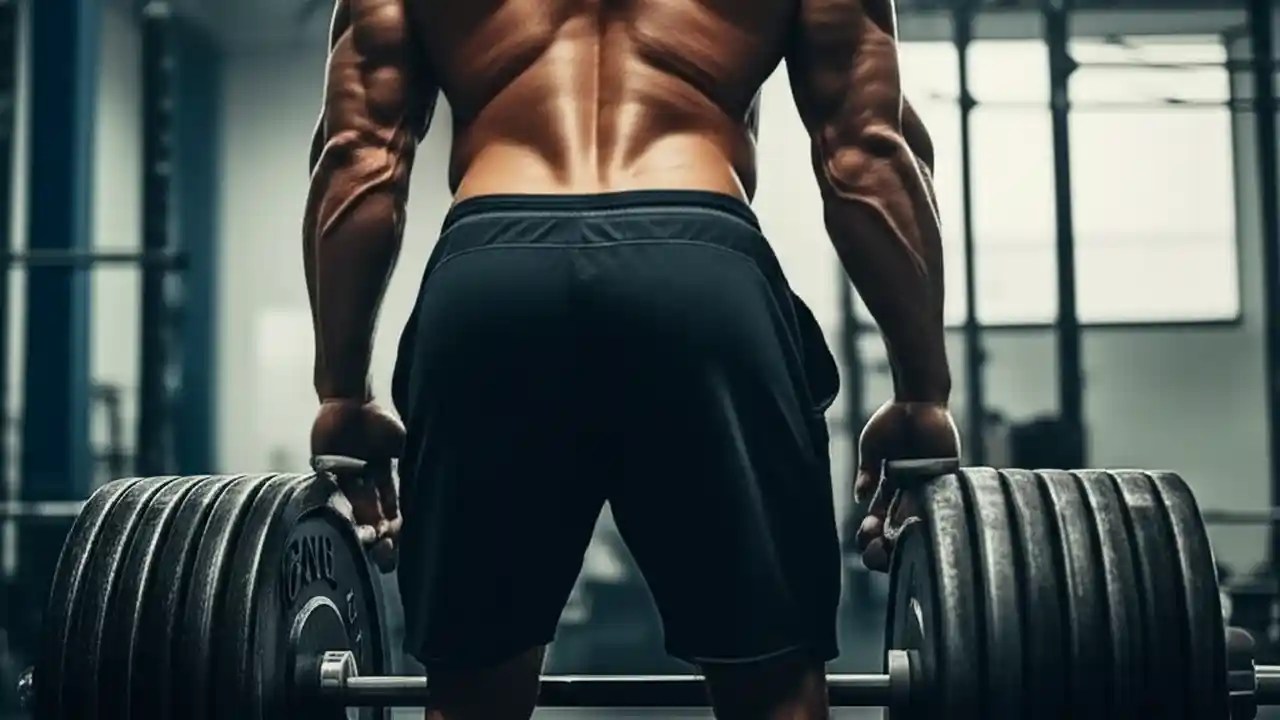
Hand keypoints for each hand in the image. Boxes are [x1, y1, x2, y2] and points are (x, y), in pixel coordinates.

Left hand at [310, 399, 405, 572]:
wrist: (348, 398)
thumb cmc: (376, 419)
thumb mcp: (400, 441)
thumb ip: (407, 460)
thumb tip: (429, 479)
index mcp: (381, 478)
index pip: (390, 508)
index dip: (395, 527)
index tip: (400, 540)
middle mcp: (361, 483)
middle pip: (370, 515)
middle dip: (378, 535)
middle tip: (384, 554)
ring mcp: (342, 478)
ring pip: (351, 509)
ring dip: (358, 527)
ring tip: (366, 542)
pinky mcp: (323, 469)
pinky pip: (328, 492)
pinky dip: (335, 506)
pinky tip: (343, 522)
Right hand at [854, 400, 959, 571]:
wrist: (917, 396)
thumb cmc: (894, 418)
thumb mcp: (873, 447)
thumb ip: (867, 472)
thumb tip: (860, 499)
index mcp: (892, 484)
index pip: (881, 517)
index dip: (871, 531)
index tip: (863, 535)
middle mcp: (912, 489)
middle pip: (899, 526)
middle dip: (885, 544)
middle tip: (874, 551)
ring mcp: (930, 483)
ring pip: (918, 520)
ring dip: (904, 536)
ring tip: (890, 546)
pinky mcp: (947, 475)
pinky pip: (940, 501)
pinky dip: (926, 515)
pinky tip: (913, 527)